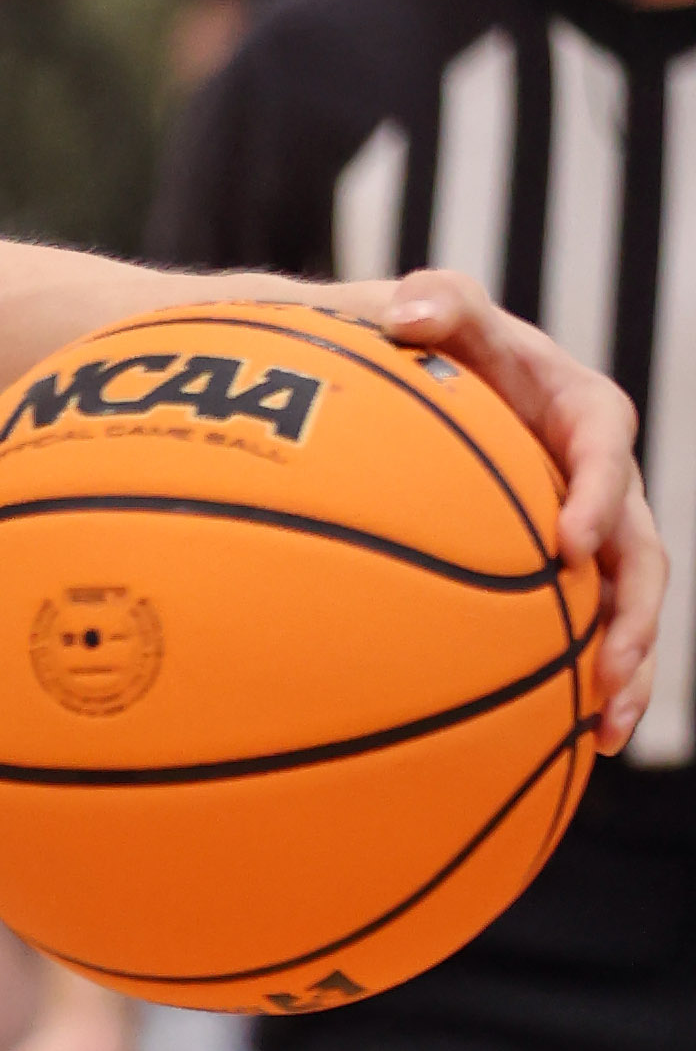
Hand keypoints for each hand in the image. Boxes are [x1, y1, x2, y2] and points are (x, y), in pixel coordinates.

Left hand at [338, 266, 662, 744]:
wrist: (426, 383)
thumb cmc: (432, 342)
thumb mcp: (438, 308)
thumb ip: (437, 301)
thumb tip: (408, 312)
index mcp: (583, 412)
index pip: (607, 446)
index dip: (598, 494)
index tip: (569, 543)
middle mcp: (602, 479)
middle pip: (642, 551)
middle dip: (636, 614)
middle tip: (613, 668)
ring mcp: (589, 532)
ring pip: (625, 607)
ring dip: (624, 671)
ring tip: (606, 733)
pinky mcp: (564, 575)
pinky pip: (584, 632)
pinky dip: (580, 685)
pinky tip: (561, 748)